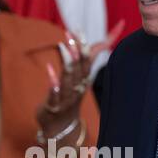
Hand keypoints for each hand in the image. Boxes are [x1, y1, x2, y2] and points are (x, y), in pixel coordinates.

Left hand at [34, 22, 121, 140]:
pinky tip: (49, 69)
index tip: (78, 30)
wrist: (61, 127)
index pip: (87, 61)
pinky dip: (53, 83)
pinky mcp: (53, 107)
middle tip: (69, 34)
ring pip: (69, 80)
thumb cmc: (70, 97)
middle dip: (77, 51)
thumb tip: (108, 37)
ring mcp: (66, 98)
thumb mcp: (81, 76)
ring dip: (67, 63)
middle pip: (80, 68)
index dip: (84, 46)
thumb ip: (91, 56)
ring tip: (62, 47)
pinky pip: (55, 95)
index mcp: (84, 80)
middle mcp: (77, 88)